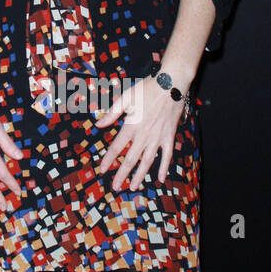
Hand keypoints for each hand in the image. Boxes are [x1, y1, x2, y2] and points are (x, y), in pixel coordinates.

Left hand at [95, 76, 184, 190]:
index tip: (102, 170)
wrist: (172, 85)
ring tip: (133, 187)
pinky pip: (167, 156)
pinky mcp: (169, 137)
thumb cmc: (148, 89)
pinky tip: (160, 179)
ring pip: (147, 162)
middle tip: (116, 187)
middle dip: (122, 174)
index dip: (108, 160)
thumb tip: (98, 124)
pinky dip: (164, 168)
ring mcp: (158, 138)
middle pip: (130, 159)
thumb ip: (112, 113)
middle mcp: (144, 135)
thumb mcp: (126, 97)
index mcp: (131, 126)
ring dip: (140, 176)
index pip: (116, 148)